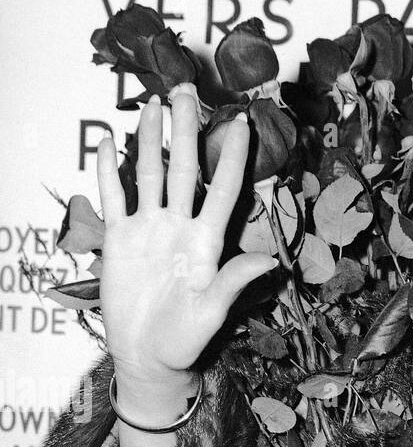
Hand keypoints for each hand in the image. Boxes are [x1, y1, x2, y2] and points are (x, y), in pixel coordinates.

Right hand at [95, 86, 276, 381]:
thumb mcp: (212, 313)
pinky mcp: (120, 239)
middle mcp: (180, 226)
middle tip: (187, 89)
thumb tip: (272, 261)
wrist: (147, 358)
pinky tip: (107, 146)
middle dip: (186, 129)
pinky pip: (114, 198)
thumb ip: (234, 282)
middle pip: (184, 168)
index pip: (223, 189)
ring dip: (150, 139)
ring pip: (149, 173)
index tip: (240, 120)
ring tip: (152, 104)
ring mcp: (149, 229)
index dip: (231, 155)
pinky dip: (108, 173)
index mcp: (207, 241)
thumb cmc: (185, 341)